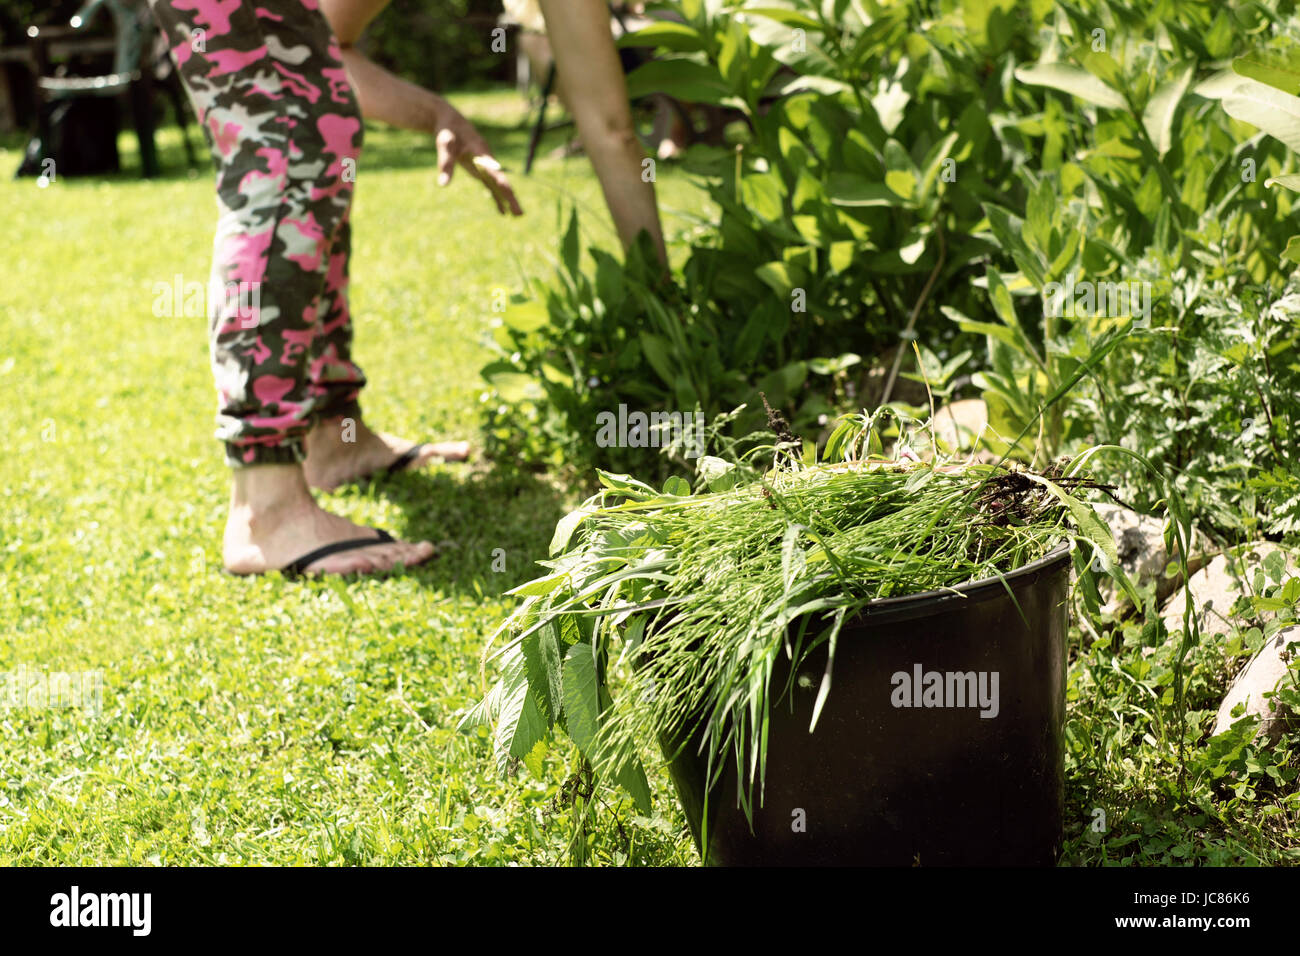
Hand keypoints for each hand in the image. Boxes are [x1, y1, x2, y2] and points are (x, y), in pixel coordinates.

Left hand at [433, 102, 522, 216]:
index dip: (501, 182)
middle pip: (502, 181)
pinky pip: (491, 185)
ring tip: (517, 216)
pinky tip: (502, 211)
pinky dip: (497, 197)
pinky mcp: (481, 169)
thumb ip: (446, 164)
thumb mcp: (445, 145)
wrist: (451, 121)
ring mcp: (486, 165)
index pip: (494, 170)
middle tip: (520, 213)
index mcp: (482, 152)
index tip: (509, 193)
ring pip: (499, 185)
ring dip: (508, 200)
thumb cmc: (447, 131)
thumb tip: (443, 185)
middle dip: (510, 197)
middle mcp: (488, 160)